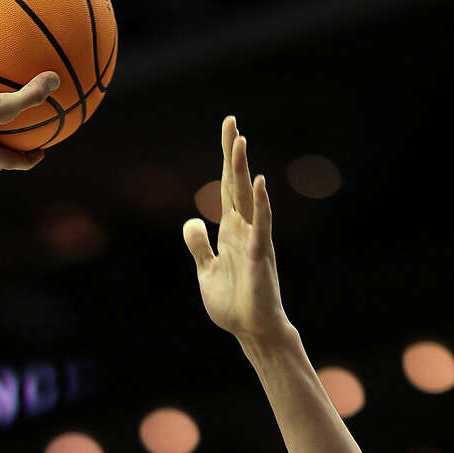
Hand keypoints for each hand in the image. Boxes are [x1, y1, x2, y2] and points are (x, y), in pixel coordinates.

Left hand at [183, 117, 286, 340]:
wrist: (251, 330)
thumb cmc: (234, 303)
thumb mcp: (206, 271)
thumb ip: (199, 245)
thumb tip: (192, 221)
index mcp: (229, 231)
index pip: (224, 188)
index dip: (224, 161)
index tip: (227, 130)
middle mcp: (243, 229)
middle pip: (235, 184)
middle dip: (232, 154)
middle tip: (231, 122)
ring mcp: (253, 240)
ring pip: (247, 198)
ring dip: (243, 171)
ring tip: (240, 142)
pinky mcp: (260, 256)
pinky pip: (261, 225)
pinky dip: (260, 204)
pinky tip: (259, 184)